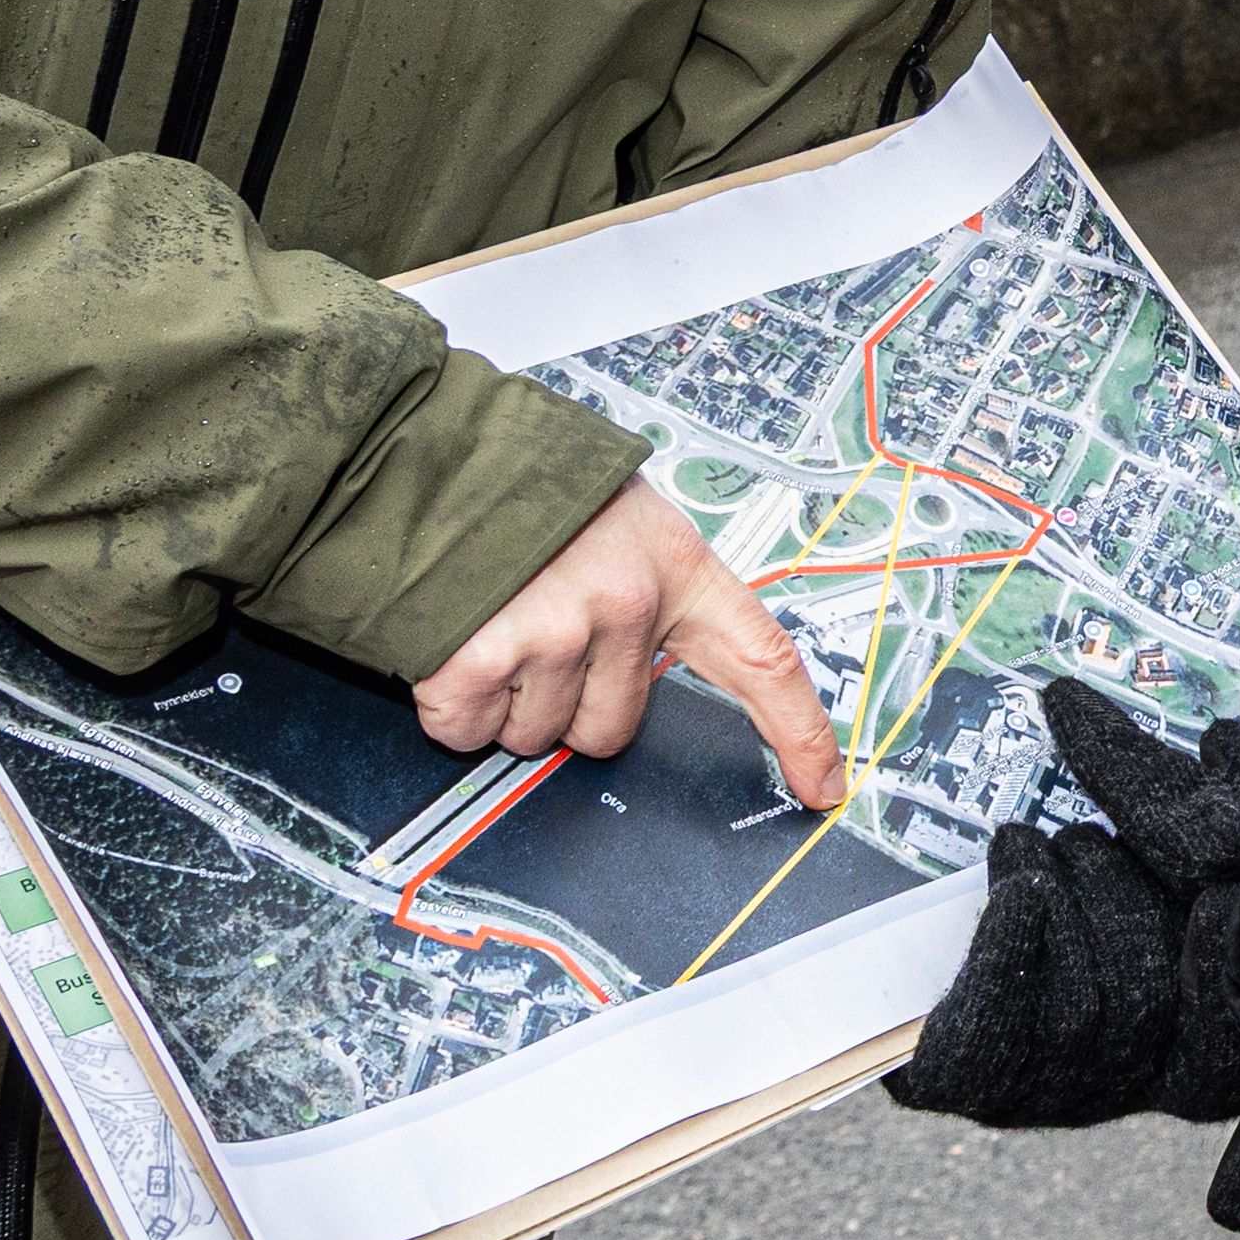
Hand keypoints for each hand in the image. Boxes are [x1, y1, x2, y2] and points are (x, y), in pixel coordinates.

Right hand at [414, 475, 849, 809]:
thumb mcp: (617, 520)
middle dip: (569, 703)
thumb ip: (646, 594)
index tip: (822, 785)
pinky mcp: (479, 660)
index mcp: (675, 565)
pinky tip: (452, 642)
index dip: (798, 731)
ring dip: (508, 698)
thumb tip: (645, 679)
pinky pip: (469, 731)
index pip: (762, 659)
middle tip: (536, 633)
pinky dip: (454, 704)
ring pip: (537, 735)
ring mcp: (554, 632)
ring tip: (492, 622)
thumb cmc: (519, 490)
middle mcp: (626, 602)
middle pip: (614, 728)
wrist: (418, 455)